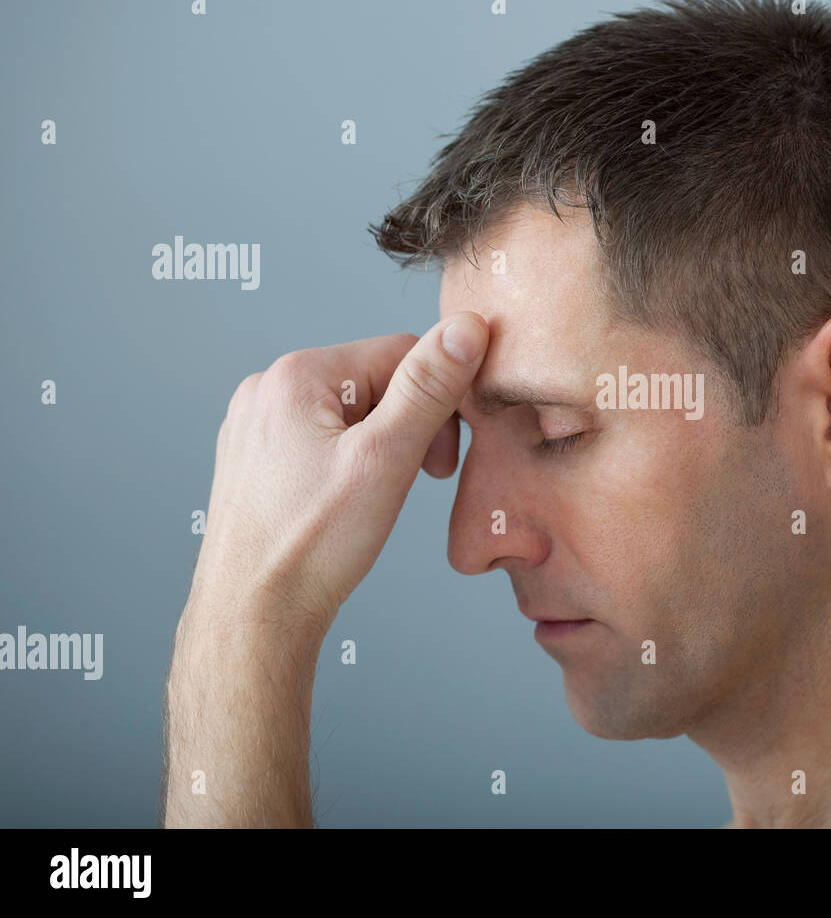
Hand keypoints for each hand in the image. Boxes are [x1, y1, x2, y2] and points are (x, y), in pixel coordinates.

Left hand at [186, 312, 487, 635]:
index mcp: (296, 375)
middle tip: (419, 480)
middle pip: (374, 381)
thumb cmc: (313, 545)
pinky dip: (351, 464)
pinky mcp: (254, 459)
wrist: (253, 615)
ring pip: (350, 413)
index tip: (444, 458)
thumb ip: (428, 388)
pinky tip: (349, 504)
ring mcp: (255, 425)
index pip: (400, 352)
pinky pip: (322, 439)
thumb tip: (466, 327)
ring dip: (383, 447)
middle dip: (409, 427)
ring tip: (378, 497)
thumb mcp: (387, 459)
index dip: (439, 400)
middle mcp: (267, 389)